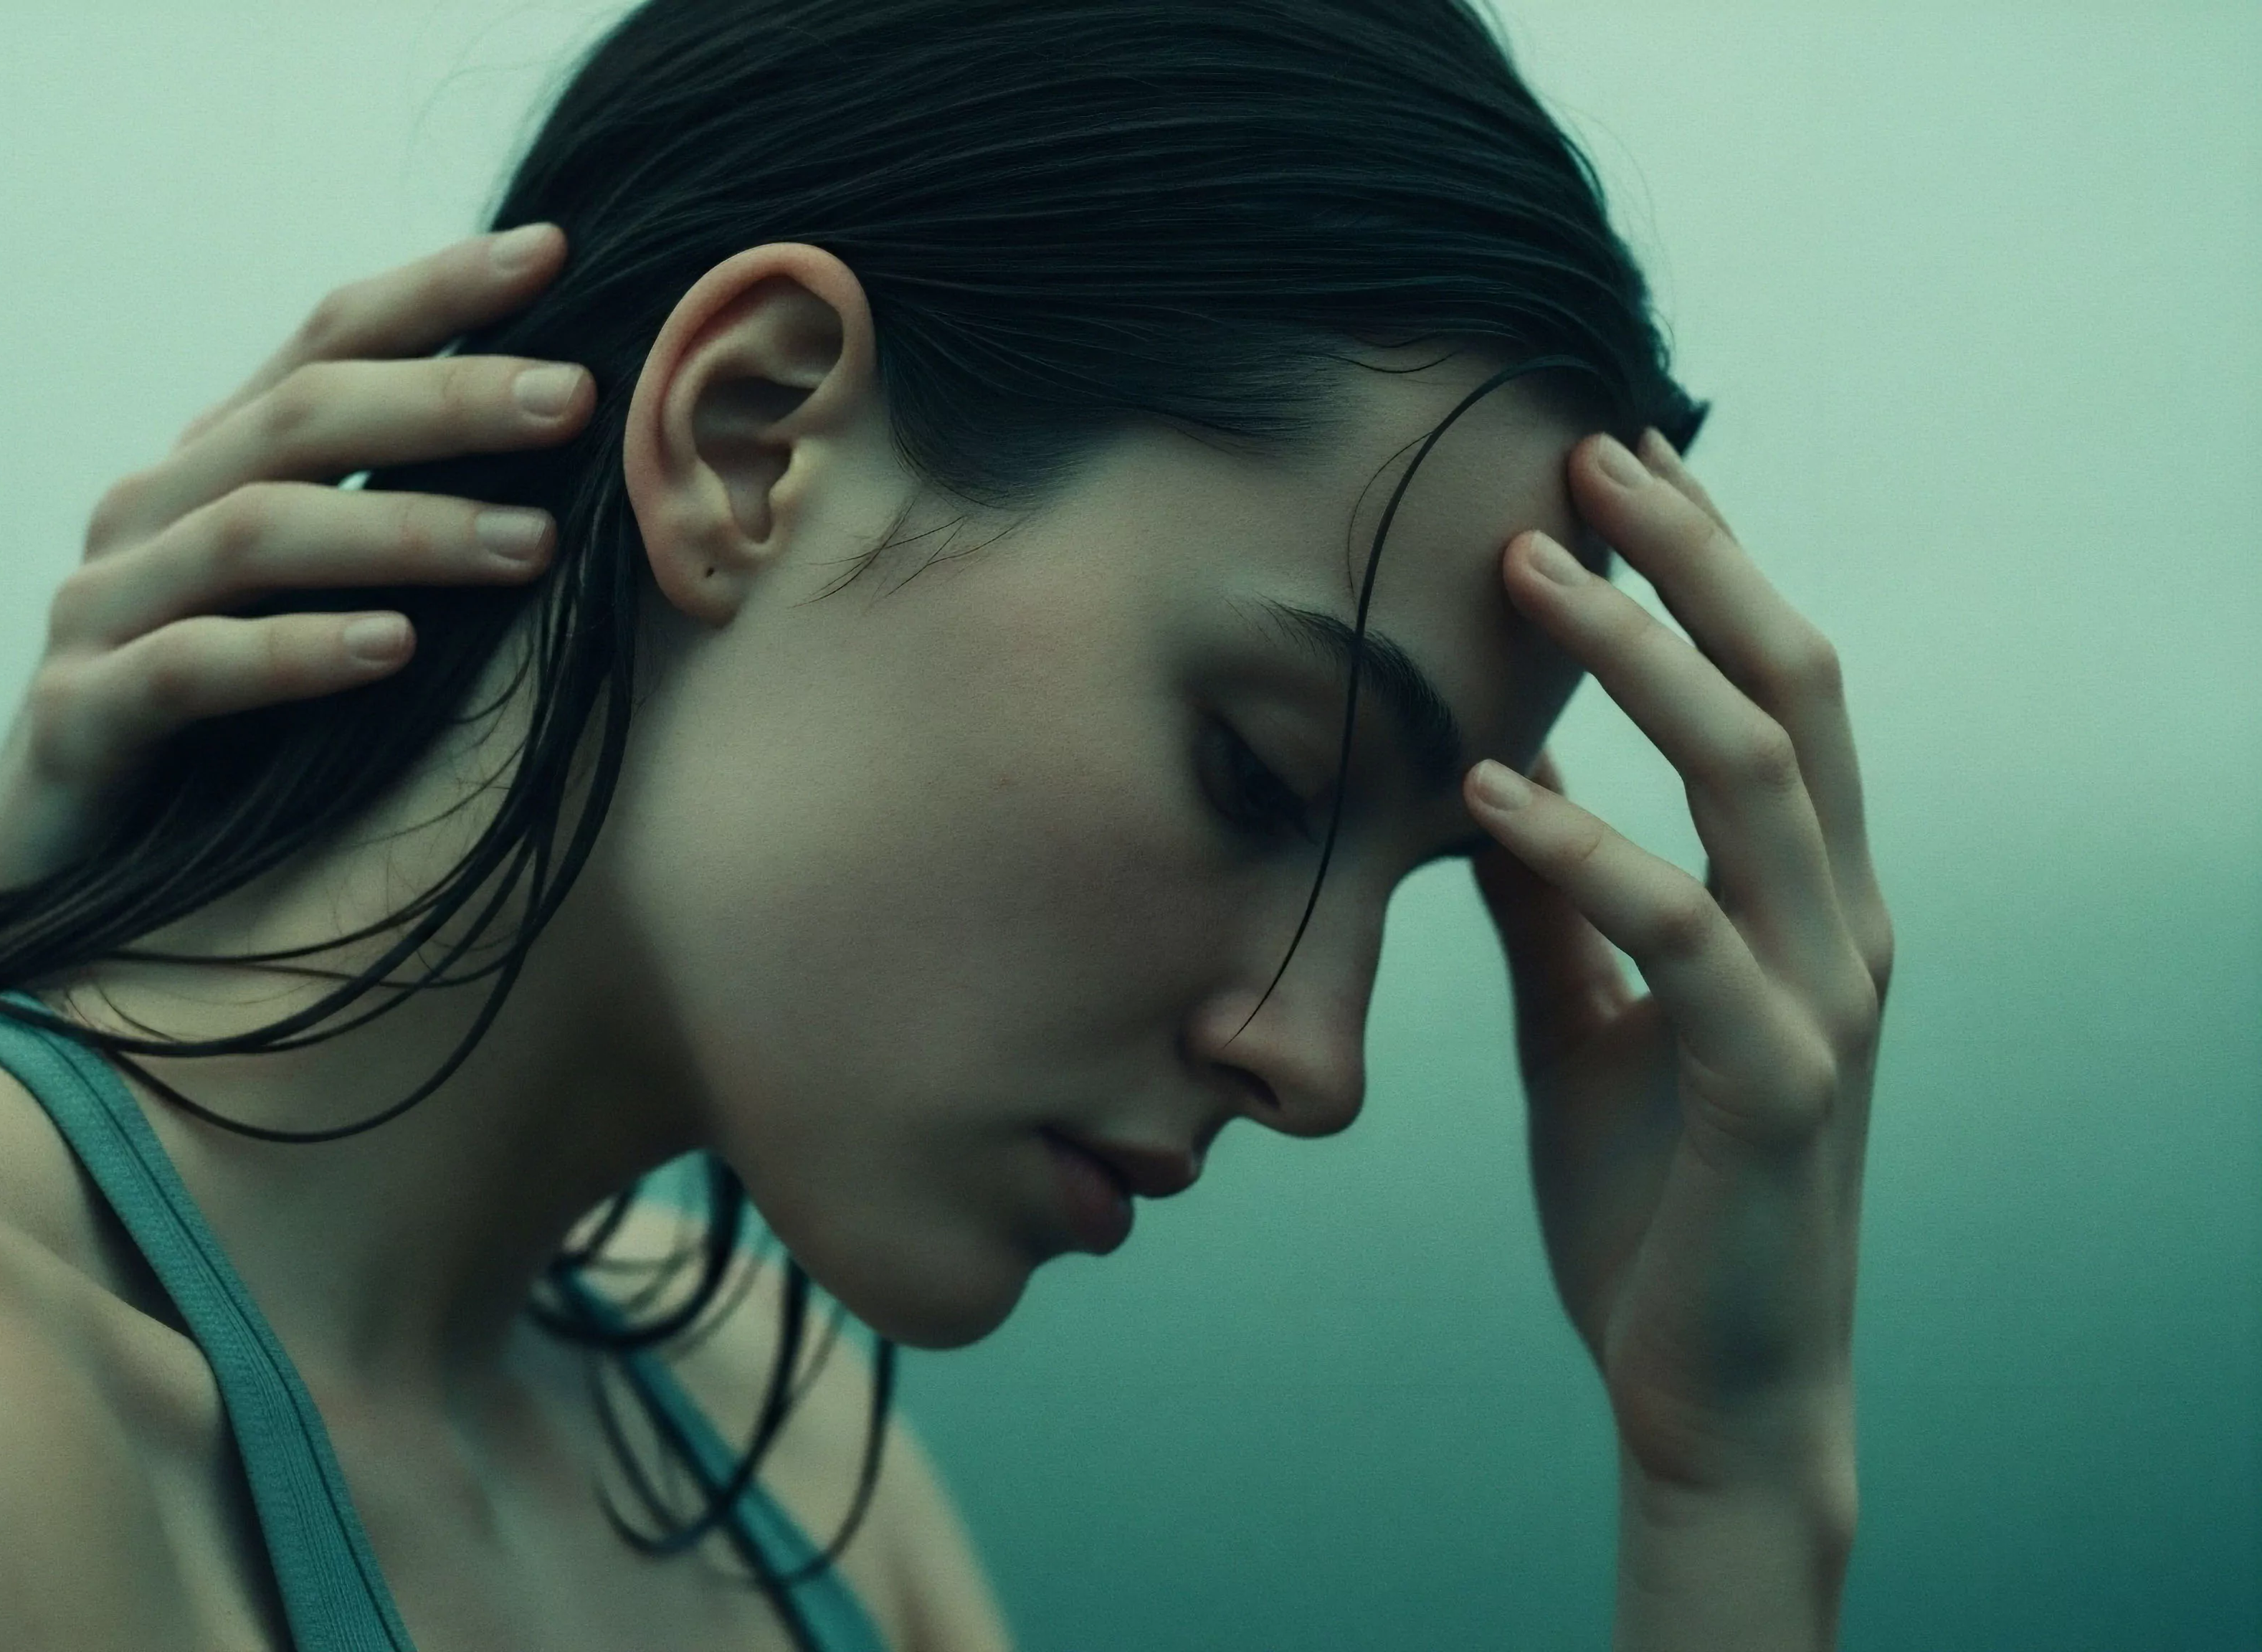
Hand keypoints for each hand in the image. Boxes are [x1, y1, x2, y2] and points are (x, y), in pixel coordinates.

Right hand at [0, 223, 595, 901]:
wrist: (64, 903)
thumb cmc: (224, 755)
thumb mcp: (314, 619)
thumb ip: (395, 539)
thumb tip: (568, 475)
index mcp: (211, 471)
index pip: (325, 344)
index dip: (433, 291)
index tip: (555, 251)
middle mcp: (149, 517)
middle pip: (300, 419)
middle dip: (446, 400)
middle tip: (575, 399)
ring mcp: (101, 614)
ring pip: (256, 535)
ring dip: (402, 533)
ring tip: (528, 546)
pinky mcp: (75, 722)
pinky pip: (191, 670)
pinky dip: (296, 654)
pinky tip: (392, 654)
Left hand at [1466, 430, 1890, 1524]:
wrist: (1711, 1390)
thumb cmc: (1653, 1205)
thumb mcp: (1589, 1027)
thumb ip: (1559, 914)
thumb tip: (1491, 796)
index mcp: (1804, 901)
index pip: (1771, 691)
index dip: (1703, 569)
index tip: (1604, 468)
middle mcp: (1839, 926)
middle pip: (1790, 690)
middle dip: (1692, 561)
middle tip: (1581, 458)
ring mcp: (1820, 1001)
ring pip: (1756, 781)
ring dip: (1641, 661)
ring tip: (1527, 572)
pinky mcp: (1775, 1087)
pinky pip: (1682, 934)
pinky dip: (1583, 851)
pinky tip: (1484, 798)